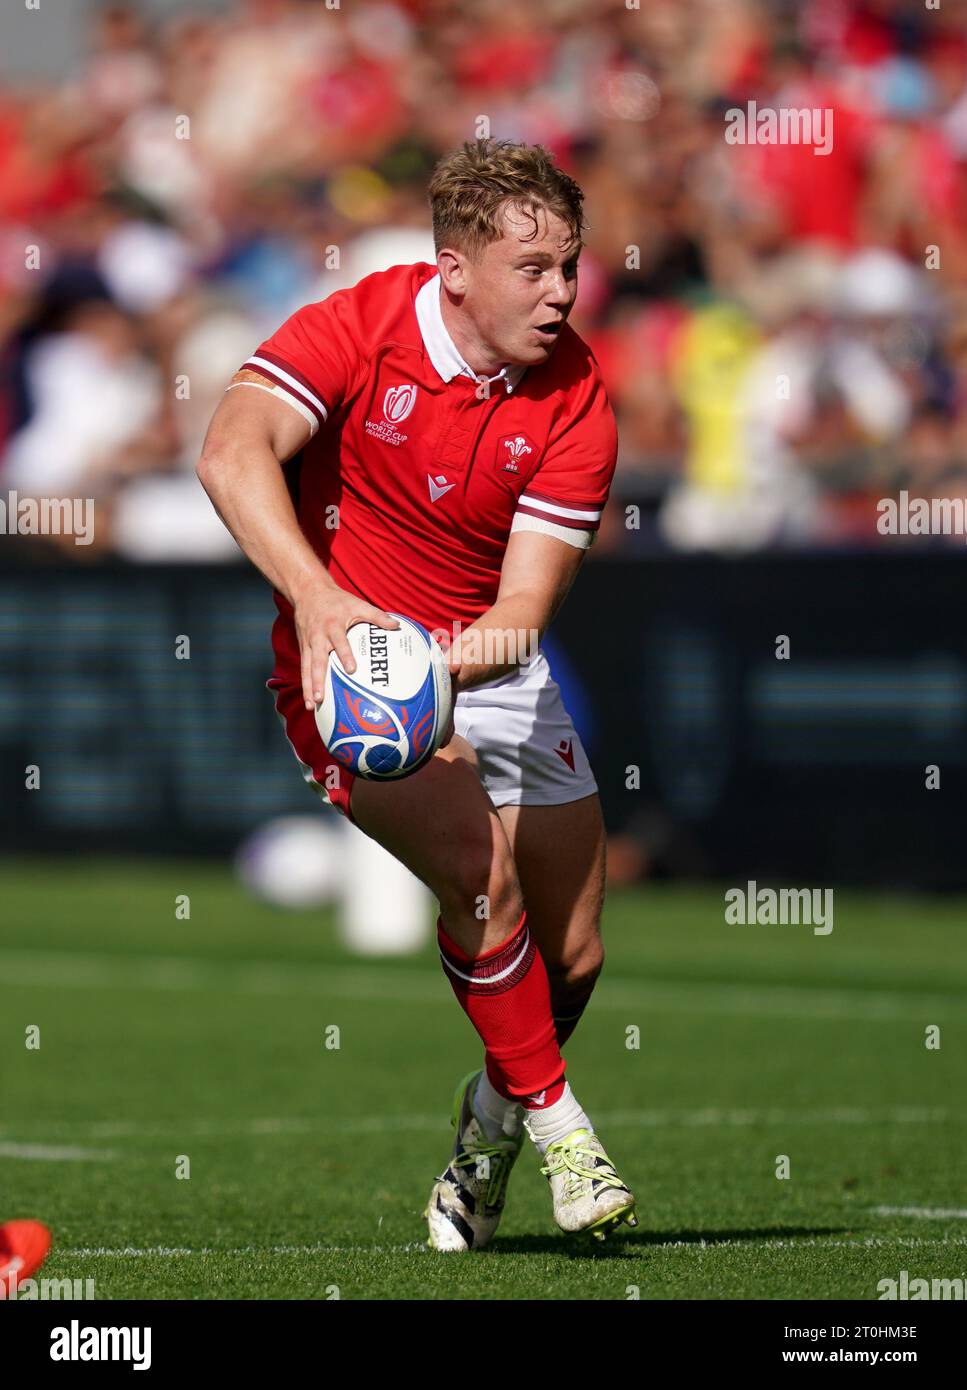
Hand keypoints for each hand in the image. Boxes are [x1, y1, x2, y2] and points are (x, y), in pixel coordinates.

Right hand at [293, 582, 399, 709]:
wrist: (308, 591)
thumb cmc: (336, 600)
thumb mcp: (357, 604)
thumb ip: (377, 616)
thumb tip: (397, 626)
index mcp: (332, 626)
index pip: (339, 642)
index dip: (344, 655)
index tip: (351, 669)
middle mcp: (318, 637)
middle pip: (316, 661)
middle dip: (318, 680)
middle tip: (320, 697)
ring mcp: (308, 644)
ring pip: (306, 668)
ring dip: (308, 687)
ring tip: (311, 705)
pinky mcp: (303, 648)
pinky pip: (303, 668)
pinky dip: (304, 684)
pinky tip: (308, 700)